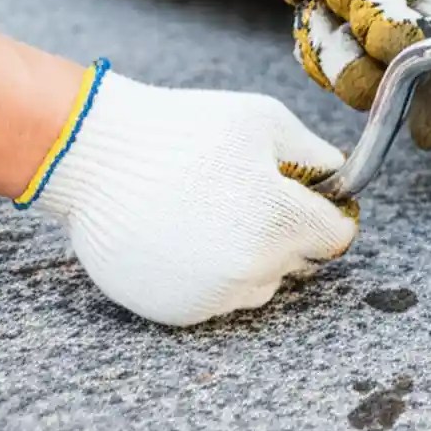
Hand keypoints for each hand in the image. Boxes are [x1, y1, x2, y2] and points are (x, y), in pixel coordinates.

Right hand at [27, 63, 357, 326]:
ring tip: (218, 218)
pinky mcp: (179, 311)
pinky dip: (213, 277)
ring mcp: (214, 294)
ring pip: (260, 286)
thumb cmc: (181, 131)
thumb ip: (314, 152)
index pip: (337, 236)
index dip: (330, 215)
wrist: (93, 157)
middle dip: (289, 234)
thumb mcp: (263, 120)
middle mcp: (254, 267)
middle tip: (253, 200)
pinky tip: (188, 238)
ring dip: (253, 260)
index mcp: (283, 220)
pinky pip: (217, 300)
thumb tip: (337, 175)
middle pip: (299, 262)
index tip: (316, 202)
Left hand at [244, 0, 430, 148]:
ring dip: (326, 45)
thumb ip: (386, 23)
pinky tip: (312, 11)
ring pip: (347, 76)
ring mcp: (368, 35)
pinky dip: (311, 41)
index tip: (423, 137)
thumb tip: (400, 63)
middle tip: (340, 23)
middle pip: (384, 83)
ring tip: (324, 5)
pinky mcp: (337, 35)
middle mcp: (404, 29)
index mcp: (430, 11)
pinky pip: (322, 64)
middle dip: (353, 61)